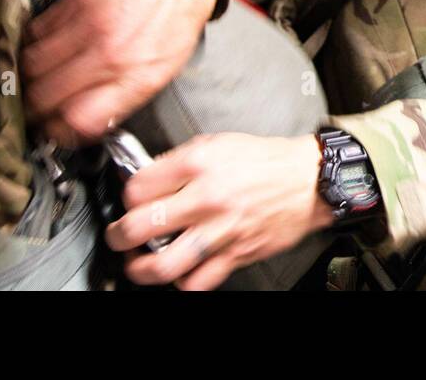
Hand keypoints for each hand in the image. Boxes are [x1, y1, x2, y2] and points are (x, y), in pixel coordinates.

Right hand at [22, 0, 219, 143]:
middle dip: (34, 107)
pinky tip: (40, 49)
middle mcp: (107, 54)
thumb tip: (89, 123)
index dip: (58, 130)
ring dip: (27, 77)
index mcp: (132, 78)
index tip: (53, 129)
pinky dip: (32, 44)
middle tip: (34, 108)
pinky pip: (38, 29)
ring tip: (33, 80)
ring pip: (34, 63)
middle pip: (45, 94)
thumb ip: (122, 100)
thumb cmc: (174, 25)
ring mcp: (88, 25)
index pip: (77, 119)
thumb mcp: (160, 75)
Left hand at [105, 133, 334, 289]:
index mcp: (198, 163)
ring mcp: (221, 230)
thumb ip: (180, 161)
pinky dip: (181, 282)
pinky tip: (178, 272)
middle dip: (119, 235)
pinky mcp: (236, 254)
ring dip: (141, 268)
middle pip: (142, 226)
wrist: (307, 180)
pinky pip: (198, 281)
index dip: (128, 194)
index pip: (139, 186)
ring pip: (164, 263)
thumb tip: (147, 178)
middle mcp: (207, 197)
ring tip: (138, 264)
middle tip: (118, 236)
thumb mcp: (217, 143)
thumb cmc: (265, 161)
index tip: (130, 199)